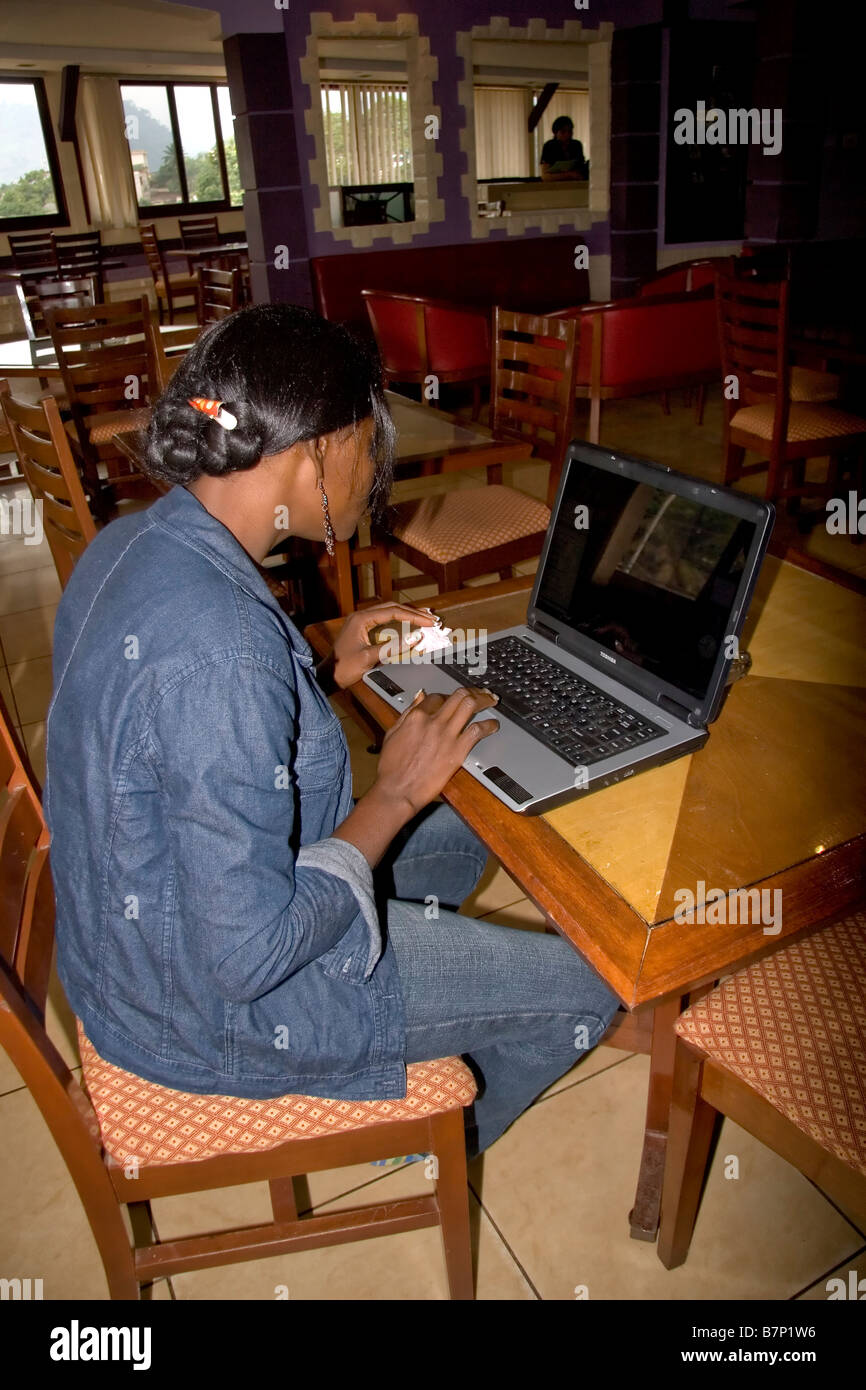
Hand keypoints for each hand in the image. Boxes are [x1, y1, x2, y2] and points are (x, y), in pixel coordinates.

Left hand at [330, 603, 436, 689]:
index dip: (413, 616)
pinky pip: (384, 620)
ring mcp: (361, 622)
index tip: (428, 621)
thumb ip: (393, 647)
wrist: (328, 677)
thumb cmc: (344, 668)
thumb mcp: (370, 658)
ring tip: (424, 617)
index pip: (393, 612)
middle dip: (413, 612)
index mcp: (361, 619)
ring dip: (406, 614)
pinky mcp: (362, 629)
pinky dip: (398, 621)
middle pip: (392, 608)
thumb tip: (415, 638)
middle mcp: (360, 616)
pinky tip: (408, 623)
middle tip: (431, 618)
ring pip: (388, 612)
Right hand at [374, 687, 499, 815]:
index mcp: (416, 717)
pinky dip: (489, 725)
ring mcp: (447, 735)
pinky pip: (477, 731)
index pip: (437, 696)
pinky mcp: (457, 751)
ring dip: (483, 700)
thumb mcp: (393, 733)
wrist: (397, 790)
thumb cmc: (392, 768)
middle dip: (472, 691)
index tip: (452, 700)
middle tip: (480, 692)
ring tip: (490, 700)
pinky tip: (493, 725)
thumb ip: (408, 713)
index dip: (447, 696)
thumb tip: (419, 697)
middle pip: (458, 695)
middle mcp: (433, 722)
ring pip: (470, 706)